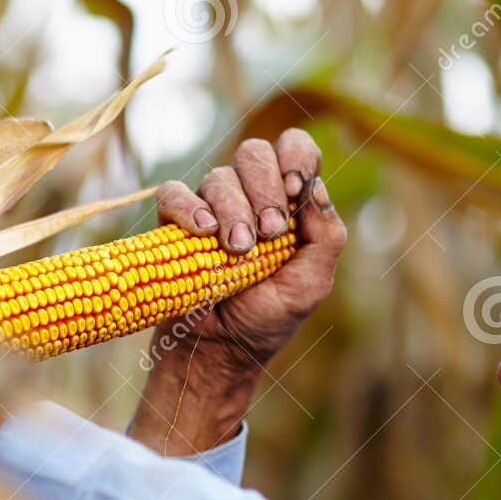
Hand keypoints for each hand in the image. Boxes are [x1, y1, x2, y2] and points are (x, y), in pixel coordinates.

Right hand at [131, 129, 344, 455]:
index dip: (295, 156)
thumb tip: (315, 188)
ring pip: (219, 176)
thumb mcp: (312, 284)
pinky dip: (189, 208)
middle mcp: (251, 196)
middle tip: (269, 234)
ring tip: (238, 251)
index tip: (294, 189)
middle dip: (265, 190)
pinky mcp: (175, 224)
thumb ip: (327, 236)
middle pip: (255, 153)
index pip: (295, 149)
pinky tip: (204, 233)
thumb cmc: (268, 317)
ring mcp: (211, 207)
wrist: (220, 350)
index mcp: (289, 203)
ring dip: (233, 210)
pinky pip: (174, 195)